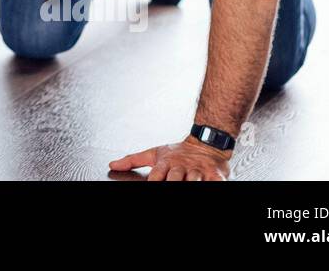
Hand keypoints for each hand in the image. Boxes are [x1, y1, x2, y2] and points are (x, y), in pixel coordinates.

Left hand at [109, 134, 232, 179]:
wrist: (206, 143)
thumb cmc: (178, 152)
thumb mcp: (154, 154)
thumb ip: (133, 160)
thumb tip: (112, 165)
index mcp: (167, 163)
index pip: (157, 174)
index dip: (154, 180)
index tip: (152, 184)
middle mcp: (182, 166)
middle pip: (175, 177)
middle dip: (172, 183)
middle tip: (170, 185)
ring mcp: (198, 170)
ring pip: (194, 178)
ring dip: (191, 182)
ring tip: (187, 183)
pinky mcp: (215, 173)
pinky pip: (216, 179)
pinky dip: (214, 182)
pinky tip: (211, 182)